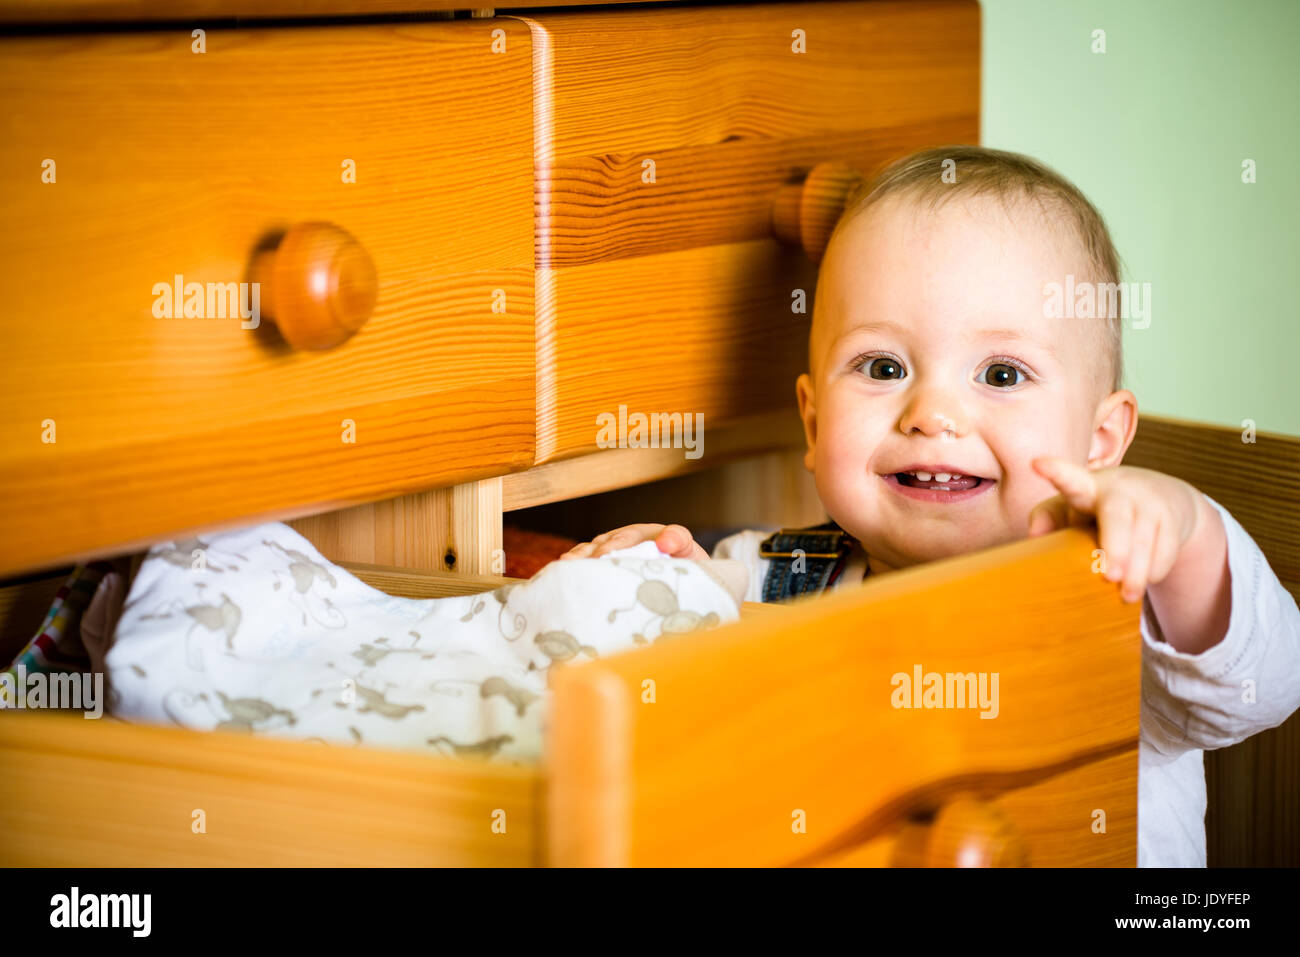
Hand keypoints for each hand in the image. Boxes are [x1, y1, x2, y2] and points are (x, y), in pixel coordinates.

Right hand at [559, 523, 707, 560]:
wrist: (683, 570)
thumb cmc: (684, 560)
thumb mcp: (688, 549)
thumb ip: (679, 539)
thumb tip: (664, 541)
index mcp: (644, 533)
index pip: (627, 537)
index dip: (615, 545)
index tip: (604, 556)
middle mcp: (623, 540)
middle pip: (601, 544)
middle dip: (585, 555)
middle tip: (570, 565)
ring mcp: (610, 552)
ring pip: (589, 554)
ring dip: (575, 563)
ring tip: (560, 572)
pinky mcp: (603, 567)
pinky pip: (586, 567)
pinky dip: (574, 573)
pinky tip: (560, 583)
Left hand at [1027, 458, 1202, 603]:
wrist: (1166, 498)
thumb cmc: (1102, 508)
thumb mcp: (1074, 507)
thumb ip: (1049, 517)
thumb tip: (1033, 537)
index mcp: (1087, 487)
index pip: (1070, 479)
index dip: (1055, 472)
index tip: (1037, 465)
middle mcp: (1121, 491)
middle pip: (1116, 516)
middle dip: (1116, 547)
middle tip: (1110, 576)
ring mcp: (1150, 503)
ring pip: (1145, 539)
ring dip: (1137, 572)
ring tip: (1128, 596)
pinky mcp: (1173, 519)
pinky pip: (1166, 550)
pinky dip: (1155, 571)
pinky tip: (1145, 581)